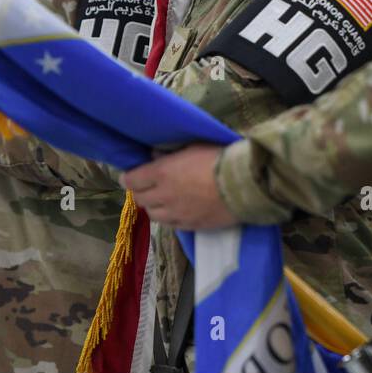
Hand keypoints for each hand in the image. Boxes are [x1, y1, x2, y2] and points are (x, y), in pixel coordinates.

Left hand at [120, 144, 238, 229]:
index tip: (130, 175)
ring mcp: (176, 214)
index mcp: (162, 173)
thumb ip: (172, 152)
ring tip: (162, 199)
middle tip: (147, 185)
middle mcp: (164, 196)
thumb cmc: (219, 158)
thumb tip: (156, 156)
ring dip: (153, 205)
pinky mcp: (190, 226)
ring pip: (153, 214)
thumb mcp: (194, 146)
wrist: (243, 185)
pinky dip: (168, 217)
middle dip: (140, 191)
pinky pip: (170, 224)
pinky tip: (176, 210)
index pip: (132, 180)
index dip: (128, 177)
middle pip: (140, 198)